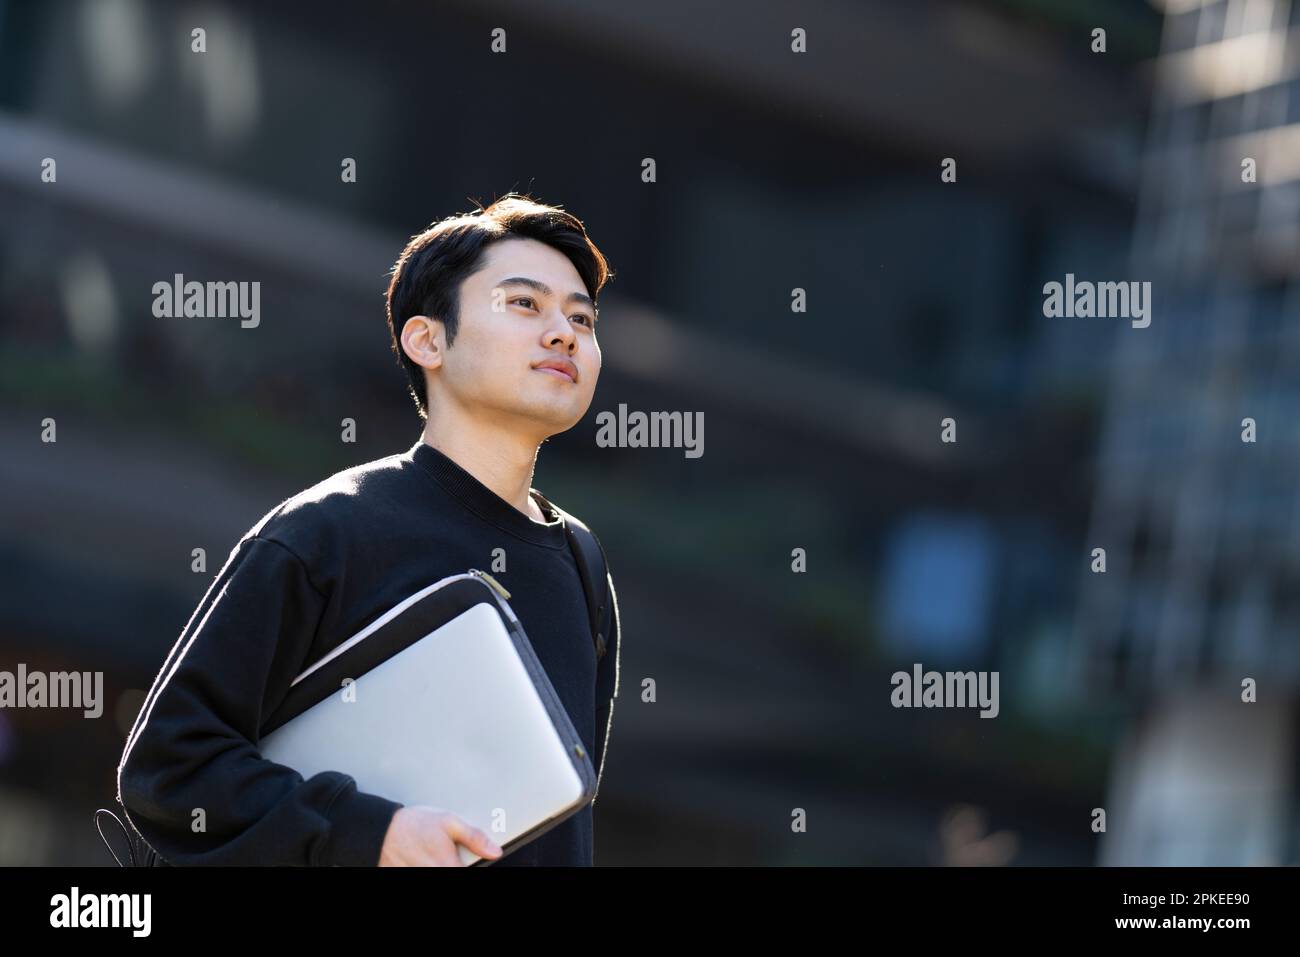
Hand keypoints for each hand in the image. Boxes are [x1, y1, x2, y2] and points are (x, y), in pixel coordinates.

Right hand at [378, 806, 503, 865]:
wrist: (381, 832)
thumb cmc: (413, 825)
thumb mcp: (449, 822)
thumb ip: (474, 838)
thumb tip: (495, 851)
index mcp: (449, 866)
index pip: (469, 872)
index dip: (474, 866)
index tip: (468, 860)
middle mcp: (435, 875)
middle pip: (455, 873)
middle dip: (455, 864)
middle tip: (447, 855)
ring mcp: (421, 877)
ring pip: (441, 876)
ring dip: (443, 866)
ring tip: (435, 855)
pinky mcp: (408, 877)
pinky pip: (425, 875)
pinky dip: (428, 866)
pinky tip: (426, 859)